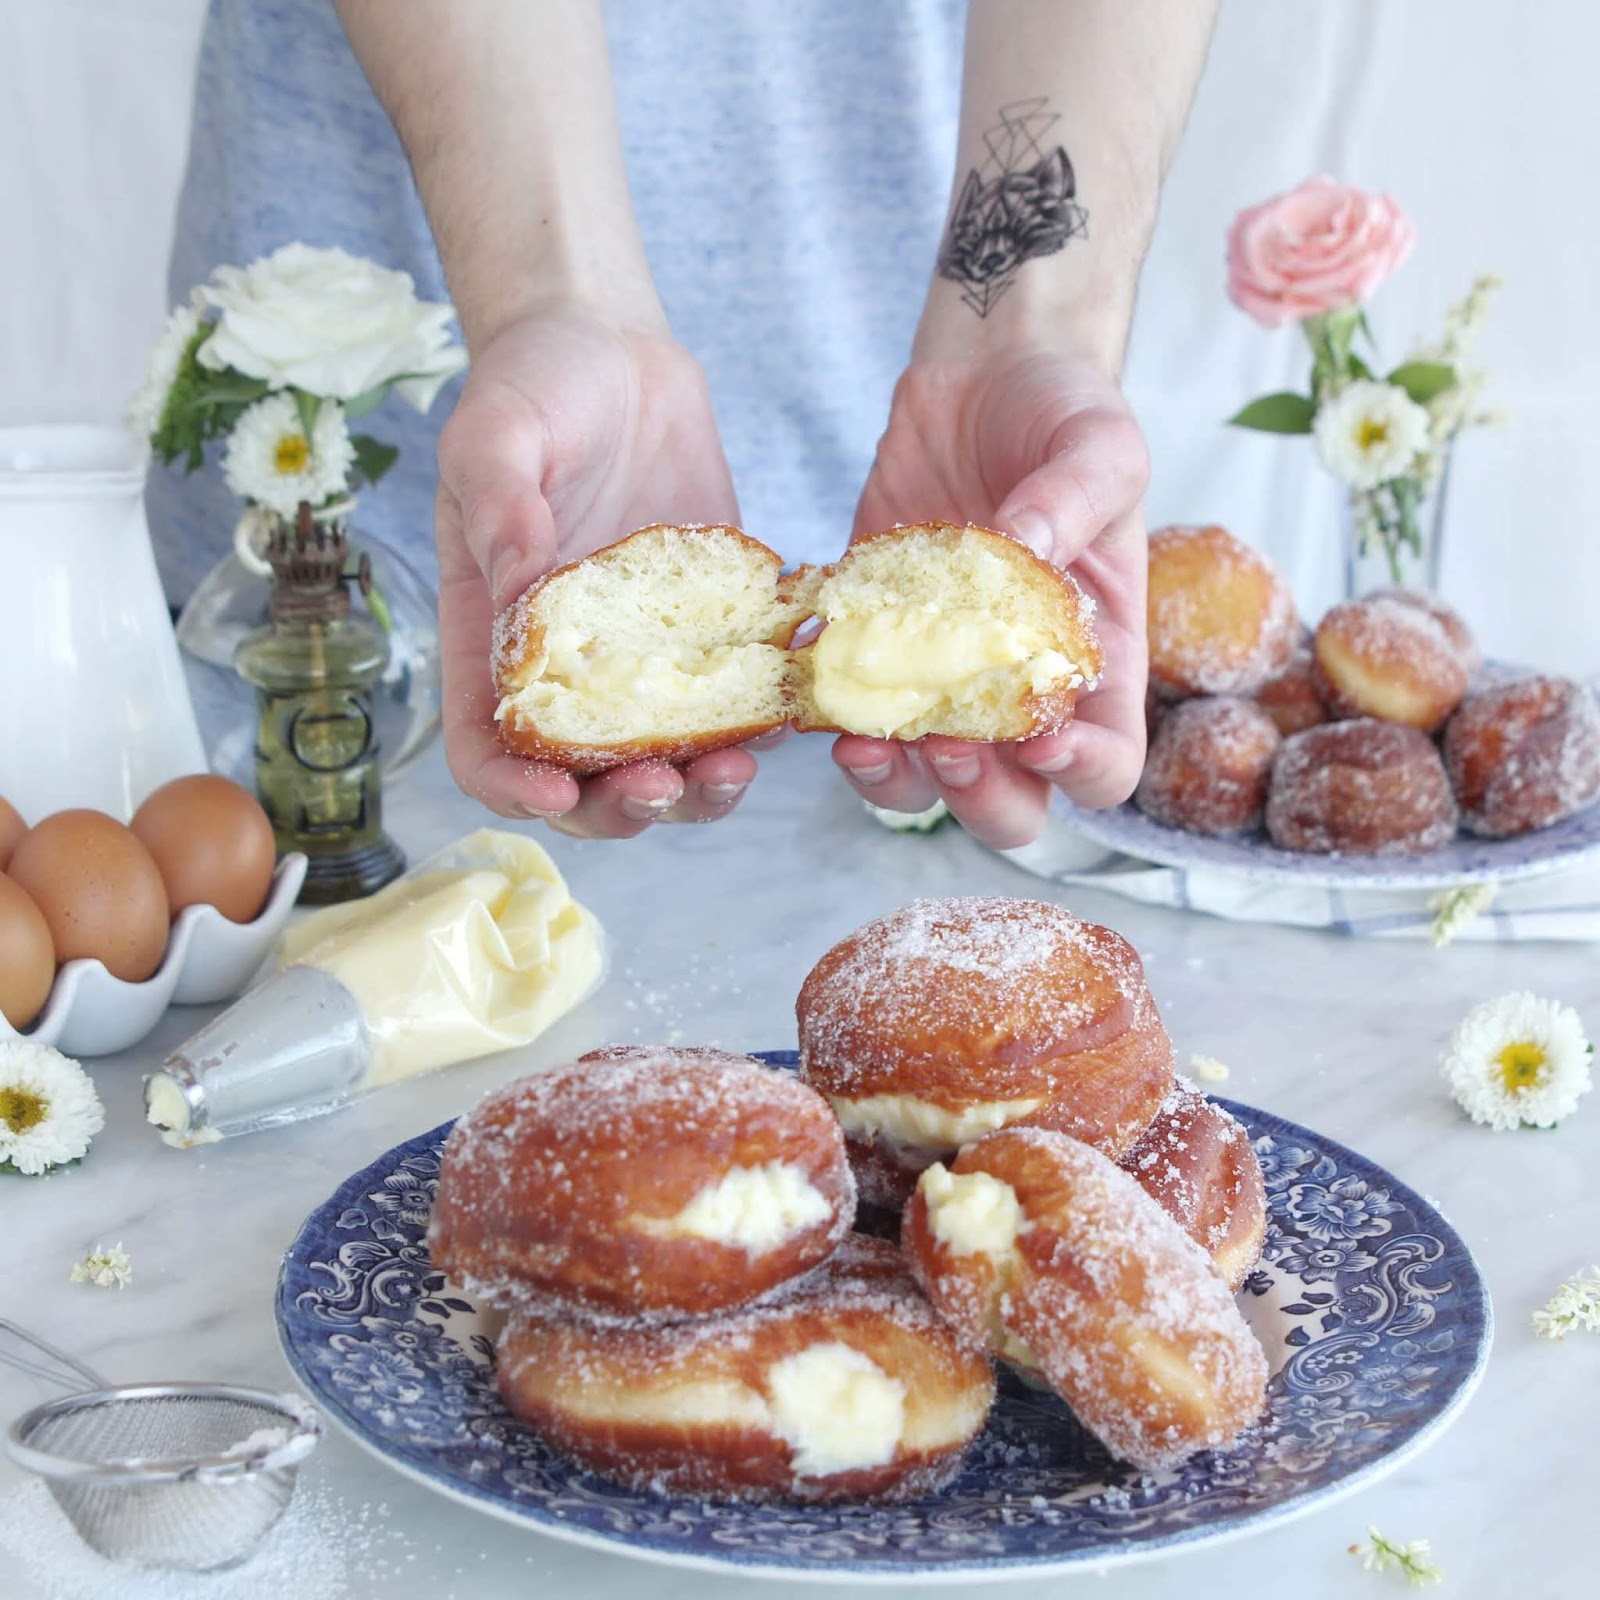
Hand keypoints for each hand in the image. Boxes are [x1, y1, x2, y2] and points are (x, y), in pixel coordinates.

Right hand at [435, 310, 762, 837]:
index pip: (485, 749)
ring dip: (701, 786)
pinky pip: (736, 700)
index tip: (556, 793)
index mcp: (492, 641)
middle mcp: (570, 668)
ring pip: (669, 760)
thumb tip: (519, 593)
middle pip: (585, 782)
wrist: (615, 351)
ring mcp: (645, 658)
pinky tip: (790, 711)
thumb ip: (500, 510)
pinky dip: (762, 722)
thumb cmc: (533, 387)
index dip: (513, 789)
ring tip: (741, 766)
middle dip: (625, 805)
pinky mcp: (712, 630)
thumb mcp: (495, 436)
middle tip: (667, 785)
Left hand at [834, 348, 1150, 848]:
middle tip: (947, 747)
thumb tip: (1022, 550)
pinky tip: (814, 686)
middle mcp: (1018, 688)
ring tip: (861, 742)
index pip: (1109, 761)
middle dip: (977, 799)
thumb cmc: (1064, 413)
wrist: (983, 375)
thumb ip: (1074, 497)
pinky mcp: (876, 641)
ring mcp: (942, 674)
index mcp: (1097, 662)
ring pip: (922, 780)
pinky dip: (831, 717)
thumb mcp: (1099, 443)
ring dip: (894, 781)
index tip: (1042, 738)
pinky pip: (853, 711)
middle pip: (1013, 802)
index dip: (1083, 772)